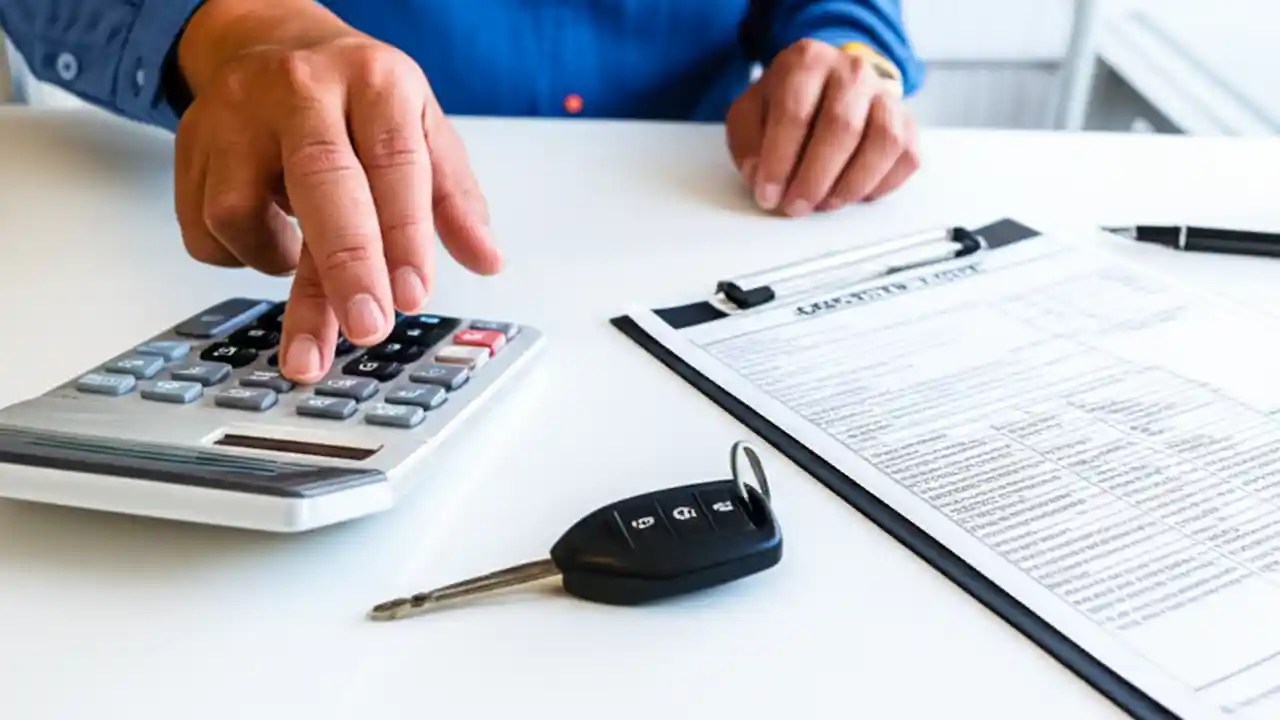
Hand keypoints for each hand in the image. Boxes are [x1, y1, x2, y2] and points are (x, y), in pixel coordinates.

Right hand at [173, 0, 499, 383]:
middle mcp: (301, 89)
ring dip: (278, 258)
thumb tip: (486, 259)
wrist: (270, 42)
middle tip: (366, 329)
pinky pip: (205, 232)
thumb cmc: (356, 97)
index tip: (412, 297)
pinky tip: (266, 233)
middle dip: (346, 264)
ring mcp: (234, 114)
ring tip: (300, 252)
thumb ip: (454, 197)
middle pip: (320, 180)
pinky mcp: (188, 146)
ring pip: (242, 212)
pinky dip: (240, 255)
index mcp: (374, 81)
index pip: (394, 163)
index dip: (405, 235)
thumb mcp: (421, 127)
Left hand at [725, 39, 919, 215]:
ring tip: (824, 204)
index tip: (768, 194)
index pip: (795, 113)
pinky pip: (905, 157)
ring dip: (851, 184)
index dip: (779, 161)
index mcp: (808, 62)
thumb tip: (759, 176)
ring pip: (883, 142)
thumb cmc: (788, 102)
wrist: (829, 85)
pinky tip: (853, 194)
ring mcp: (885, 95)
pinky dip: (881, 185)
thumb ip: (748, 141)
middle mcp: (852, 72)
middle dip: (814, 178)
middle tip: (795, 207)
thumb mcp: (752, 112)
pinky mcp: (907, 122)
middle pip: (842, 128)